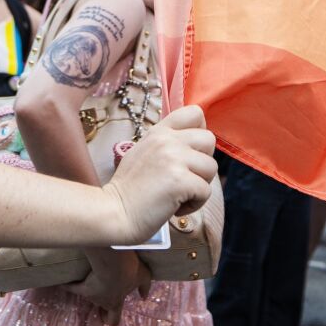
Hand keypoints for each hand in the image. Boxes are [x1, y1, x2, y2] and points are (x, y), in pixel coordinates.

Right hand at [74, 249, 150, 325]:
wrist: (112, 261)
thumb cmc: (130, 271)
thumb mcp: (144, 277)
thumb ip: (145, 287)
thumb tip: (144, 296)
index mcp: (116, 303)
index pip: (114, 319)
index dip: (112, 320)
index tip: (109, 318)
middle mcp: (102, 302)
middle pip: (100, 310)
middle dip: (100, 310)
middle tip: (100, 303)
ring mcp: (91, 295)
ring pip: (89, 296)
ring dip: (90, 289)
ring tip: (89, 281)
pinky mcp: (81, 286)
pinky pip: (73, 287)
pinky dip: (68, 286)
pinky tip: (62, 283)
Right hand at [103, 104, 215, 243]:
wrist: (114, 212)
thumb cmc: (129, 189)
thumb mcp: (143, 152)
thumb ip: (166, 144)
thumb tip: (192, 146)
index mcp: (159, 132)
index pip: (195, 112)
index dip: (200, 132)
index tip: (189, 152)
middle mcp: (168, 140)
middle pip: (209, 140)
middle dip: (203, 162)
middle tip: (184, 177)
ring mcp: (174, 158)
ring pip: (211, 167)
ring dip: (199, 186)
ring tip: (178, 195)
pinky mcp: (181, 180)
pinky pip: (206, 191)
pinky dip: (195, 204)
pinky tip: (175, 207)